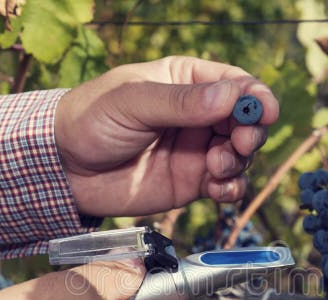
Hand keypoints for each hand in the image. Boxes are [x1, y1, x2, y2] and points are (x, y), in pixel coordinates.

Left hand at [54, 56, 278, 216]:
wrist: (63, 169)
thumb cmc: (90, 120)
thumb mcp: (133, 102)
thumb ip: (180, 103)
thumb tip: (230, 98)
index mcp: (186, 81)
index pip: (236, 84)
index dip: (256, 97)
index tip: (264, 112)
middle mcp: (198, 115)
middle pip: (246, 121)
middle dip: (251, 133)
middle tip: (240, 144)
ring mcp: (197, 150)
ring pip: (241, 155)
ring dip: (239, 162)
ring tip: (215, 168)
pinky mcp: (191, 183)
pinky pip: (226, 186)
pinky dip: (231, 189)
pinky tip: (218, 190)